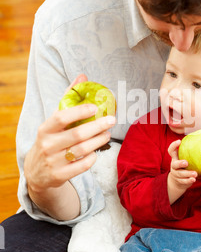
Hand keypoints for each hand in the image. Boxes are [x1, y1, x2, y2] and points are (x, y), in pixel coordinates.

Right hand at [24, 74, 115, 215]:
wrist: (37, 171)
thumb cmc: (51, 139)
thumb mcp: (54, 121)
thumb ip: (68, 99)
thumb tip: (83, 76)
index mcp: (45, 129)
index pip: (61, 117)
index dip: (79, 112)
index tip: (95, 107)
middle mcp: (47, 145)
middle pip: (76, 135)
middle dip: (97, 126)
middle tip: (111, 120)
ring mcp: (54, 162)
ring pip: (82, 150)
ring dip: (99, 141)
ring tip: (108, 133)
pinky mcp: (60, 176)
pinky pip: (82, 166)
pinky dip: (92, 157)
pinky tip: (97, 151)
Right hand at [167, 139, 196, 203]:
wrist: (177, 181)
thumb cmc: (185, 166)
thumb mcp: (186, 158)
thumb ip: (192, 152)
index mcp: (175, 158)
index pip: (171, 150)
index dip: (173, 145)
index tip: (179, 141)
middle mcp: (174, 165)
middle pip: (174, 164)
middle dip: (180, 163)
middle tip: (186, 163)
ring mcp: (175, 174)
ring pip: (180, 174)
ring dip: (187, 174)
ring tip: (195, 174)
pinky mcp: (179, 181)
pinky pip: (183, 181)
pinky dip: (188, 180)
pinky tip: (194, 179)